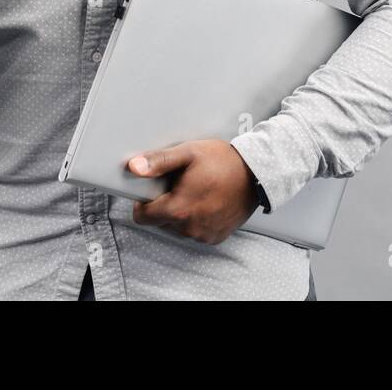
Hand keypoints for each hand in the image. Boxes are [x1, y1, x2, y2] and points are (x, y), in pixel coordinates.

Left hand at [128, 140, 259, 244]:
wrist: (257, 173)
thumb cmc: (224, 161)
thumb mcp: (189, 153)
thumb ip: (159, 161)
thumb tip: (134, 167)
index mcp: (179, 208)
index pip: (143, 217)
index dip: (143, 202)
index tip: (152, 191)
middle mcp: (190, 227)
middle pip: (160, 221)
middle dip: (165, 205)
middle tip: (180, 185)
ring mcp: (203, 234)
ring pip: (177, 227)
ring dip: (181, 213)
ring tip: (196, 192)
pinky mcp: (215, 237)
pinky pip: (195, 231)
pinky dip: (196, 219)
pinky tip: (207, 202)